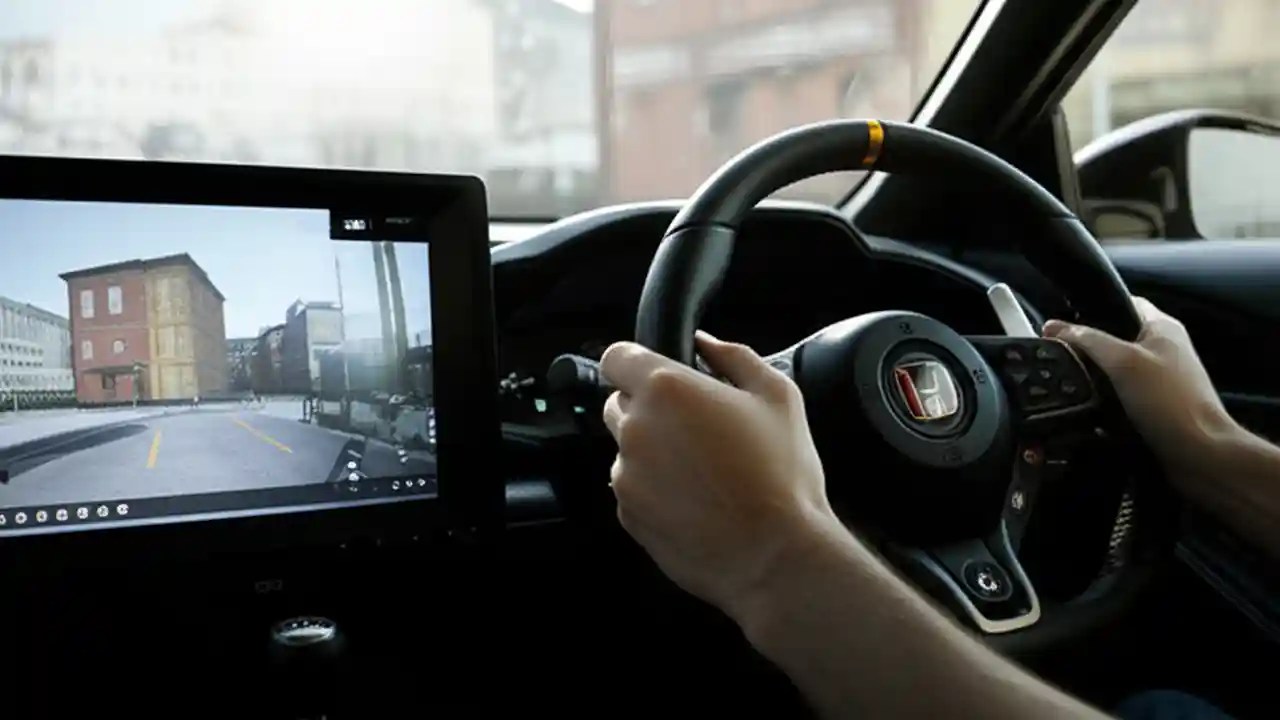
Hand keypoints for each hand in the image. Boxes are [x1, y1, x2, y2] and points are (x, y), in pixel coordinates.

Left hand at [600, 332, 839, 619]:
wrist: (775, 557)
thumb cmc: (781, 477)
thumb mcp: (778, 396)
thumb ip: (735, 356)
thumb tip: (707, 342)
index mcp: (666, 390)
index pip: (616, 357)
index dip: (636, 361)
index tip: (658, 373)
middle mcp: (635, 429)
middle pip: (619, 402)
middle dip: (649, 407)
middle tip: (697, 427)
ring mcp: (626, 474)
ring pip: (626, 448)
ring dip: (654, 451)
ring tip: (704, 471)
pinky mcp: (628, 514)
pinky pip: (633, 488)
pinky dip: (655, 489)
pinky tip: (697, 499)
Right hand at [1043, 297, 1237, 486]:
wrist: (1198, 453)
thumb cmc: (1169, 401)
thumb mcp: (1121, 361)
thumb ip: (1087, 340)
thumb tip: (1053, 327)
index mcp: (1163, 327)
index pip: (1123, 302)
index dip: (1092, 309)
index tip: (1063, 325)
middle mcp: (1165, 349)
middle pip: (1116, 337)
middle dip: (1090, 348)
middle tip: (1064, 356)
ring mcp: (1161, 378)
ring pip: (1117, 369)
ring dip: (1097, 377)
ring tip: (1076, 384)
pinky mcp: (1156, 405)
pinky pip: (1122, 395)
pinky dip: (1106, 400)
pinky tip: (1093, 408)